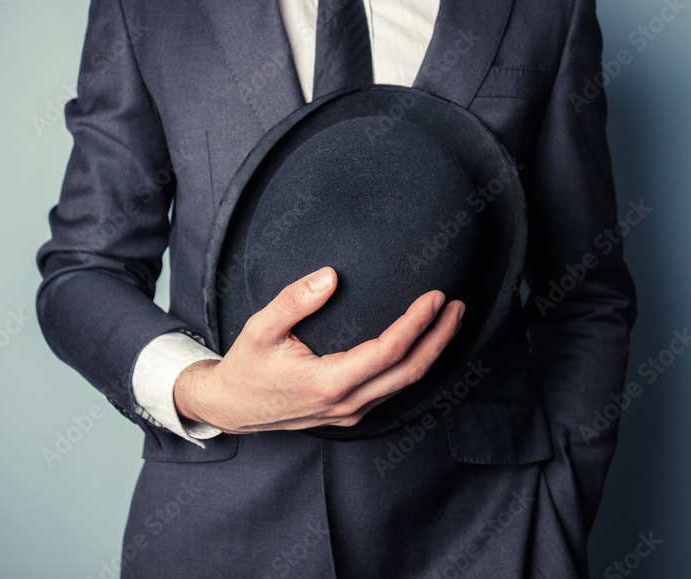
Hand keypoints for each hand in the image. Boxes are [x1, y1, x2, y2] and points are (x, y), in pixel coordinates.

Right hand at [173, 266, 464, 433]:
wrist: (232, 408)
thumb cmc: (246, 367)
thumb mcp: (260, 328)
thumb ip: (293, 301)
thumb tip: (329, 277)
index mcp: (328, 382)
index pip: (388, 351)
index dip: (417, 323)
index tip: (435, 296)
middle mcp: (347, 403)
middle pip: (411, 371)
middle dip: (440, 338)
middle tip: (458, 307)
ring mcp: (352, 412)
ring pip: (406, 385)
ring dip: (433, 352)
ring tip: (450, 321)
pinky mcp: (351, 413)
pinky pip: (393, 390)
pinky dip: (415, 366)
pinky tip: (424, 345)